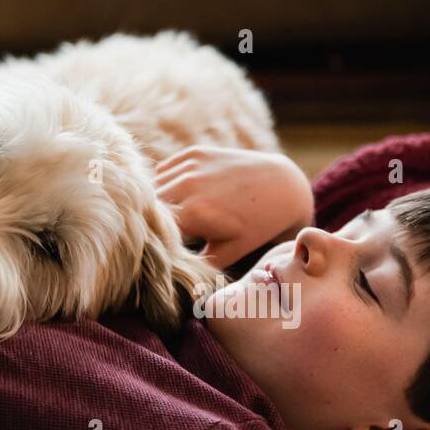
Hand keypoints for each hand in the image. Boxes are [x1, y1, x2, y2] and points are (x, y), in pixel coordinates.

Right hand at [155, 146, 313, 269]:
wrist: (281, 187)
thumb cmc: (257, 227)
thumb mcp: (229, 253)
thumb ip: (196, 265)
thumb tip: (171, 277)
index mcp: (192, 214)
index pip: (151, 231)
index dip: (150, 242)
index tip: (155, 251)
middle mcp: (186, 186)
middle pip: (147, 207)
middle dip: (150, 221)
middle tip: (161, 234)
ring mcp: (189, 165)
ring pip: (153, 187)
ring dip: (156, 201)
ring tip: (171, 216)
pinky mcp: (193, 153)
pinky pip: (165, 170)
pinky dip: (166, 184)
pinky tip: (181, 196)